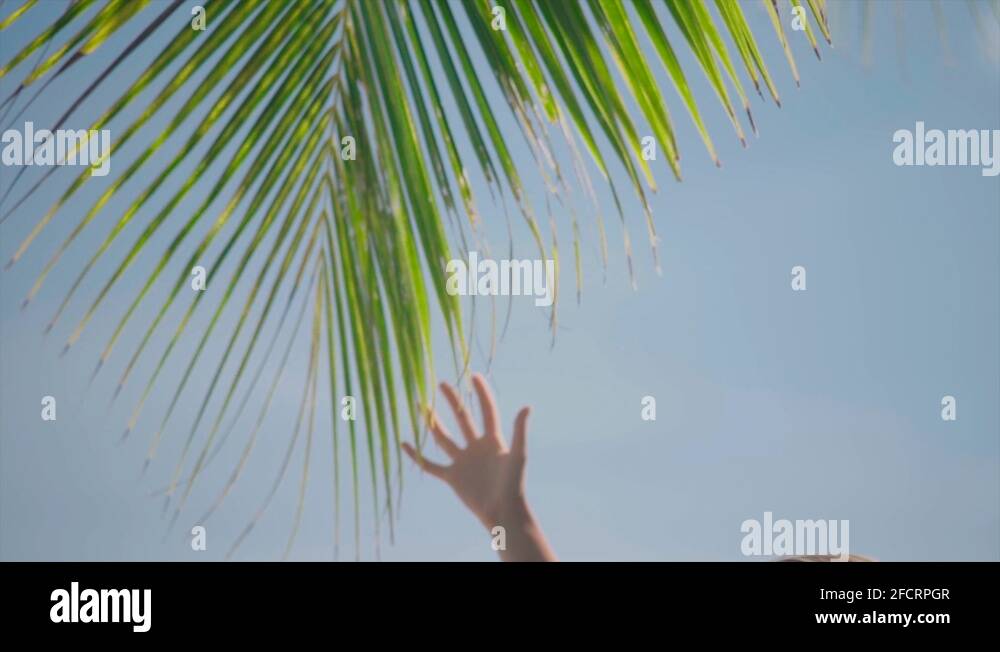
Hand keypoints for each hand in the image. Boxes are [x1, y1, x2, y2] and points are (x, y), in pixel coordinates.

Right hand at [402, 373, 555, 560]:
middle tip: (441, 383)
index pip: (486, 410)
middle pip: (462, 418)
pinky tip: (405, 444)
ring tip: (421, 405)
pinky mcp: (452, 477)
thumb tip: (526, 407)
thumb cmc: (513, 484)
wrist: (503, 513)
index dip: (481, 393)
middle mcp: (476, 447)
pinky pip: (431, 464)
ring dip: (432, 422)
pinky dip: (417, 456)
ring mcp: (463, 461)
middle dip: (452, 401)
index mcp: (493, 440)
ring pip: (443, 437)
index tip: (473, 375)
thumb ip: (519, 431)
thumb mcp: (517, 455)